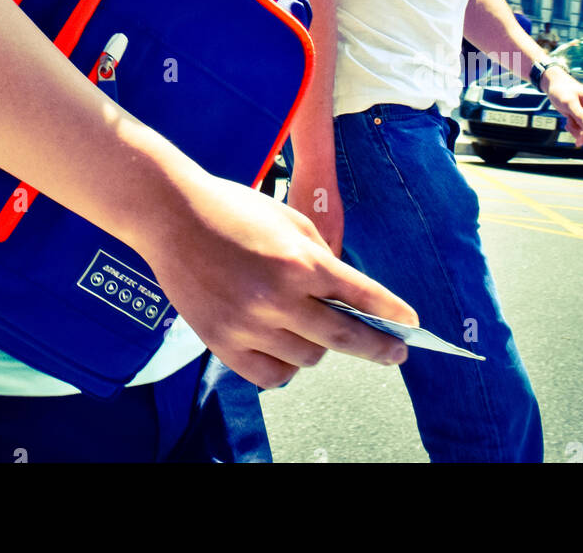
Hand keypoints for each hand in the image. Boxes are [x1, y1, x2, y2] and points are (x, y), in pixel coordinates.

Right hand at [136, 173, 416, 389]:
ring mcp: (249, 323)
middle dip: (377, 346)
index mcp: (299, 260)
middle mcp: (279, 296)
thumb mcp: (289, 220)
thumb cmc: (232, 208)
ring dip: (320, 347)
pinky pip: (269, 375)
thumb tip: (345, 293)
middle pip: (344, 337)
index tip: (410, 325)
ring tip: (315, 330)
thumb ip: (320, 257)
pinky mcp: (222, 342)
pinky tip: (287, 350)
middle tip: (395, 353)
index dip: (391, 313)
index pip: (361, 296)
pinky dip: (286, 367)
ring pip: (308, 358)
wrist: (172, 215)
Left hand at [543, 66, 582, 146]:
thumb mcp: (568, 102)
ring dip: (578, 132)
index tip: (578, 142)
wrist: (556, 86)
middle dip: (582, 132)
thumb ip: (579, 115)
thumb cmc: (561, 90)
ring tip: (568, 122)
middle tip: (568, 125)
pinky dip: (577, 131)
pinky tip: (569, 122)